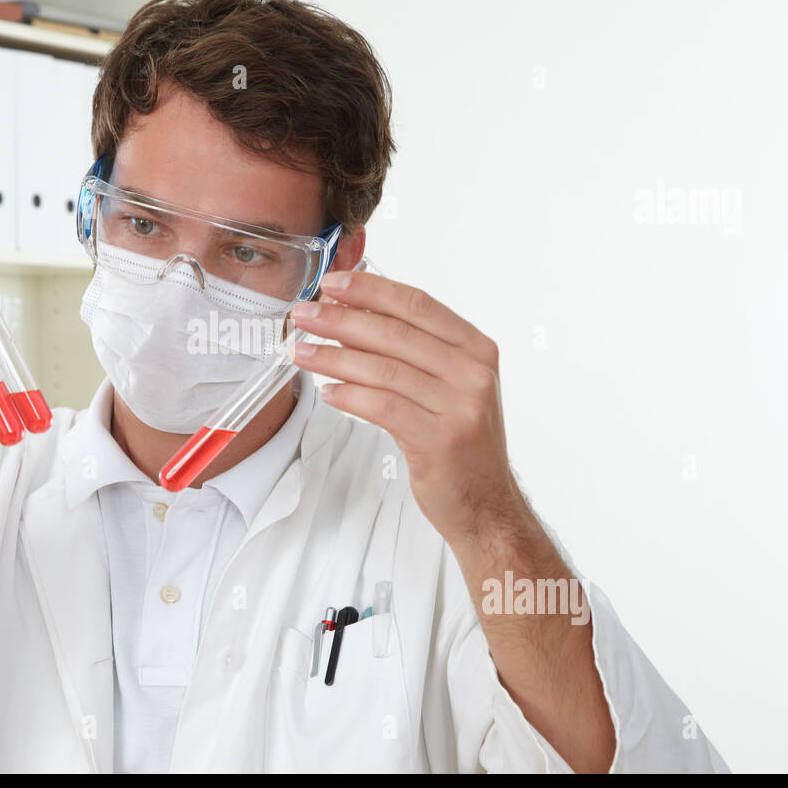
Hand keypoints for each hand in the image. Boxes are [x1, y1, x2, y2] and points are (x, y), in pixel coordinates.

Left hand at [289, 270, 530, 546]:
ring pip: (384, 370)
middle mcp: (473, 373)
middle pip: (396, 333)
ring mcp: (460, 407)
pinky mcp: (440, 441)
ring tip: (302, 352)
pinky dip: (350, 396)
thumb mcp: (447, 387)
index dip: (371, 290)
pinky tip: (327, 392)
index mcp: (476, 349)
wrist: (486, 504)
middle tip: (305, 315)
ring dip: (335, 358)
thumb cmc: (459, 443)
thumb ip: (411, 353)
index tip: (333, 283)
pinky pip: (383, 408)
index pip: (417, 305)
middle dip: (342, 319)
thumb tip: (352, 318)